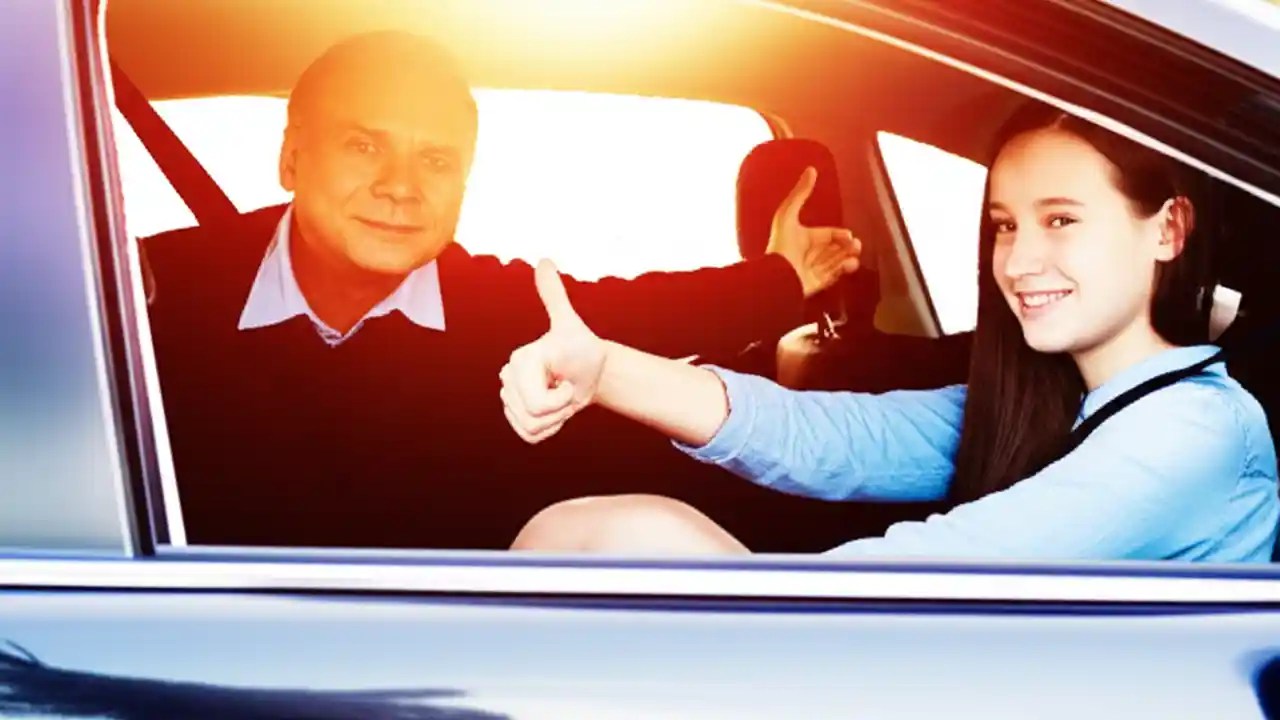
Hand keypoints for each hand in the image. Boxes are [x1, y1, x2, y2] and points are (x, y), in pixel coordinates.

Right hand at [500, 260, 607, 443]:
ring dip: (555, 420)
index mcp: (519, 361)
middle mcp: (507, 377)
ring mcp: (508, 396)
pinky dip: (548, 429)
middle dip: (560, 411)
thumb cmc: (582, 347)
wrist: (587, 370)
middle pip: (535, 419)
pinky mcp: (513, 413)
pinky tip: (554, 410)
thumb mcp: (572, 326)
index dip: (563, 399)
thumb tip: (543, 260)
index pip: (540, 405)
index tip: (569, 378)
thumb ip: (555, 296)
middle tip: (567, 388)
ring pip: (532, 430)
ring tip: (561, 397)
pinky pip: (530, 436)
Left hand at [765, 166, 862, 296]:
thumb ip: (801, 193)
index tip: (848, 235)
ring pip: (836, 261)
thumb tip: (811, 169)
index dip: (839, 234)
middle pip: (834, 248)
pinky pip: (833, 276)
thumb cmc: (781, 245)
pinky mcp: (815, 283)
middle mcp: (808, 254)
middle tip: (856, 245)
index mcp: (803, 238)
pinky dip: (843, 270)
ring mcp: (812, 269)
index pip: (827, 234)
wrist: (778, 276)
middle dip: (848, 246)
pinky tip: (849, 265)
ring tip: (855, 254)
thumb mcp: (788, 213)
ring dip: (848, 257)